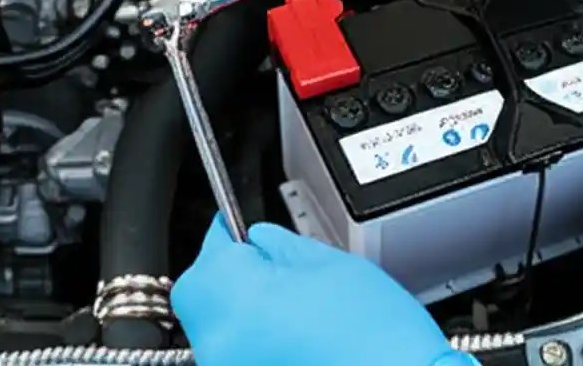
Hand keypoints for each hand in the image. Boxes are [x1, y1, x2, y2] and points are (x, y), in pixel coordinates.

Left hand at [172, 217, 477, 365]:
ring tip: (298, 314)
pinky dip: (260, 347)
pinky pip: (241, 358)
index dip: (229, 234)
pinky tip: (297, 343)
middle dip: (235, 277)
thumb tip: (258, 239)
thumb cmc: (376, 341)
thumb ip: (282, 245)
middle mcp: (217, 344)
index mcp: (232, 297)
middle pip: (207, 295)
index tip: (240, 229)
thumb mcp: (332, 264)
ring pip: (223, 331)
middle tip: (277, 272)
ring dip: (247, 315)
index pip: (211, 249)